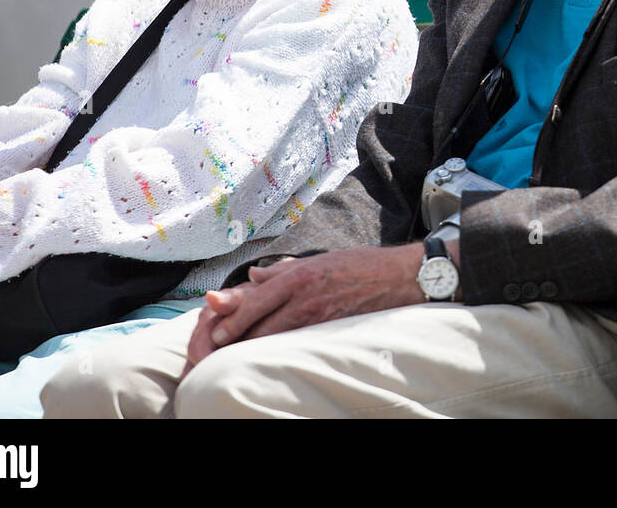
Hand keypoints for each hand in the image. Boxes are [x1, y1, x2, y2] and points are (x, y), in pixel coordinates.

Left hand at [181, 243, 428, 376]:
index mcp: (299, 275)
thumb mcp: (318, 258)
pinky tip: (273, 358)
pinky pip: (299, 346)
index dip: (232, 319)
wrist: (399, 277)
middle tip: (219, 350)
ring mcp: (319, 318)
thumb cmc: (360, 265)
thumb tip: (253, 276)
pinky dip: (281, 352)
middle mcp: (305, 297)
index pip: (255, 301)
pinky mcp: (331, 331)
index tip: (216, 332)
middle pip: (260, 325)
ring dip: (256, 348)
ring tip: (239, 357)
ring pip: (276, 340)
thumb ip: (282, 269)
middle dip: (237, 339)